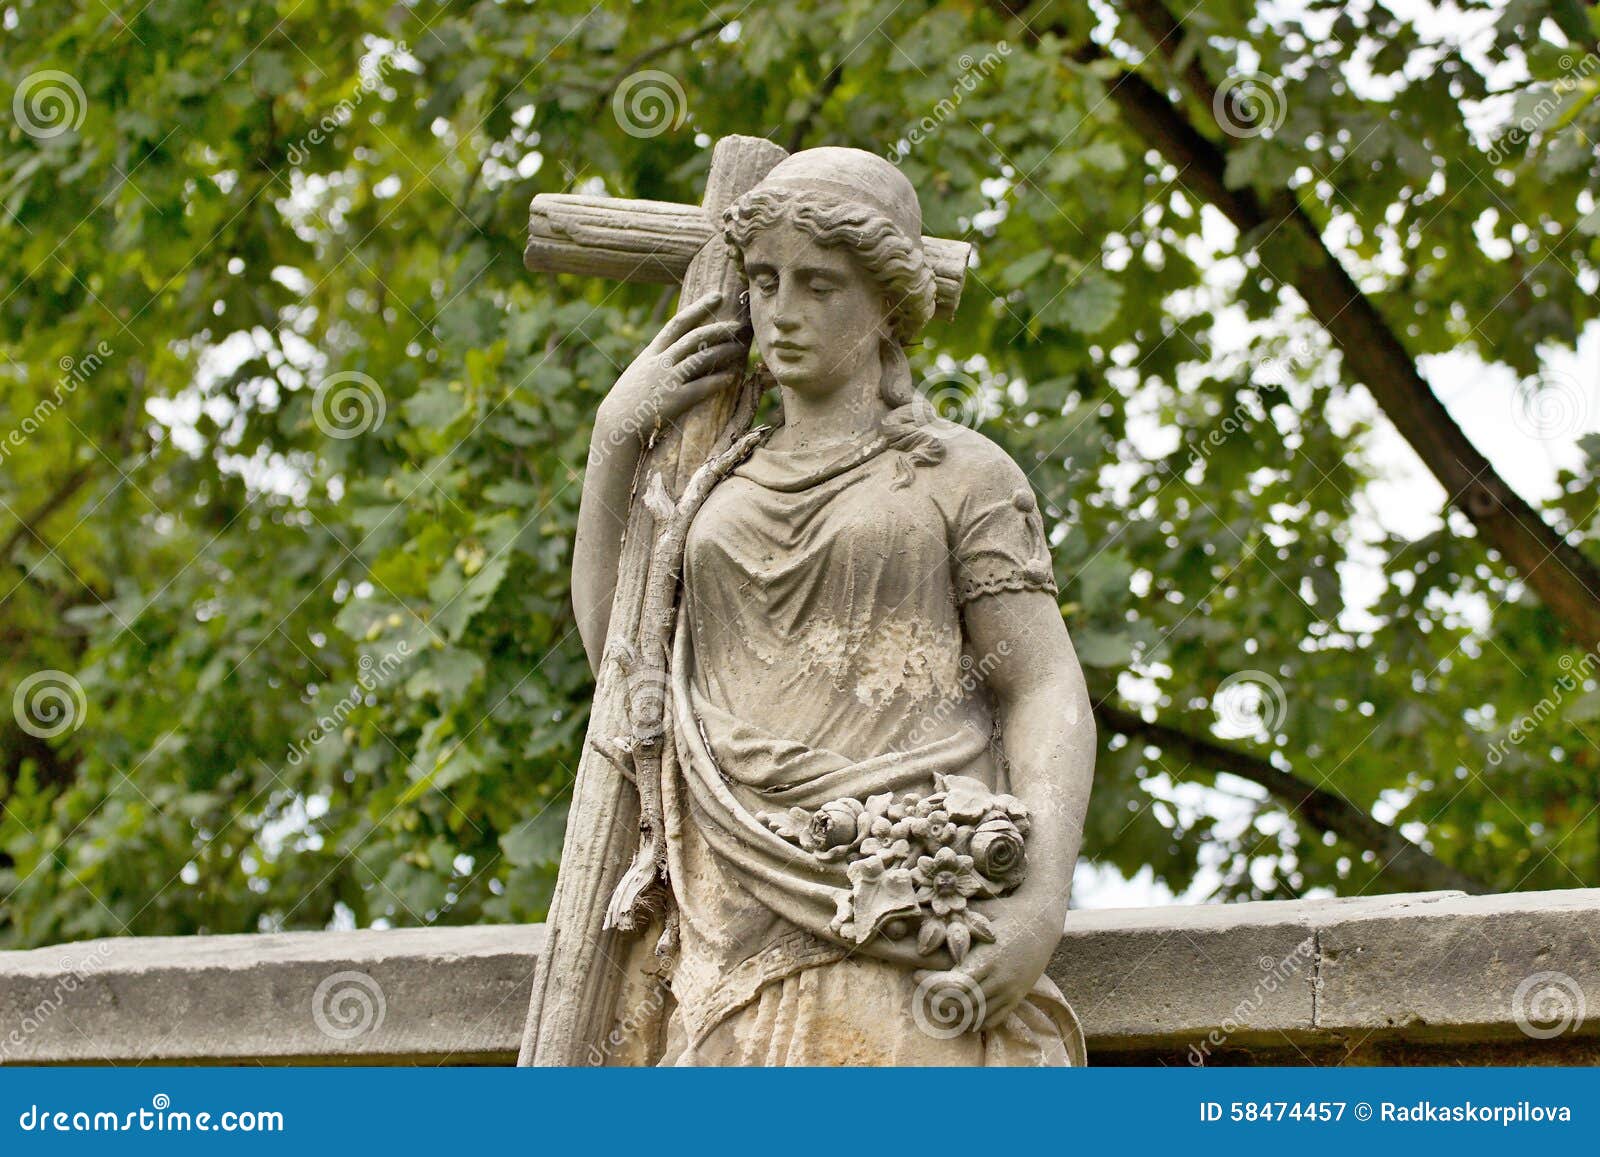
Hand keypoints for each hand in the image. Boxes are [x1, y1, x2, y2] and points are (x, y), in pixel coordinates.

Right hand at [599, 290, 749, 438]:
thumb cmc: (628, 401)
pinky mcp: (675, 400)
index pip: (678, 323)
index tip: (717, 296)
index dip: (699, 308)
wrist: (615, 424)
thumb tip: (676, 350)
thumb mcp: (639, 373)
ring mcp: (668, 380)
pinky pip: (702, 386)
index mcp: (651, 353)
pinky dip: (719, 380)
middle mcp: (660, 362)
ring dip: (725, 351)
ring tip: (741, 347)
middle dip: (719, 328)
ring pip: (702, 358)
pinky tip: (732, 376)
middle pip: (695, 337)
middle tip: (738, 324)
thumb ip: (657, 360)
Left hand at [914, 902, 1059, 1030]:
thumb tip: (924, 933)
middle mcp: (1000, 979)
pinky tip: (961, 1012)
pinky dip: (974, 1021)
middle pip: (961, 1004)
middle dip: (936, 998)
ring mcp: (1010, 991)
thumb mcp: (980, 920)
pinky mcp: (1017, 997)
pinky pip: (993, 1019)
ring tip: (938, 999)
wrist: (1041, 922)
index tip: (917, 975)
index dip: (931, 985)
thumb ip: (957, 931)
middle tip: (923, 987)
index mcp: (988, 959)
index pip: (953, 985)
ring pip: (975, 1016)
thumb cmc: (1005, 914)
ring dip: (953, 1012)